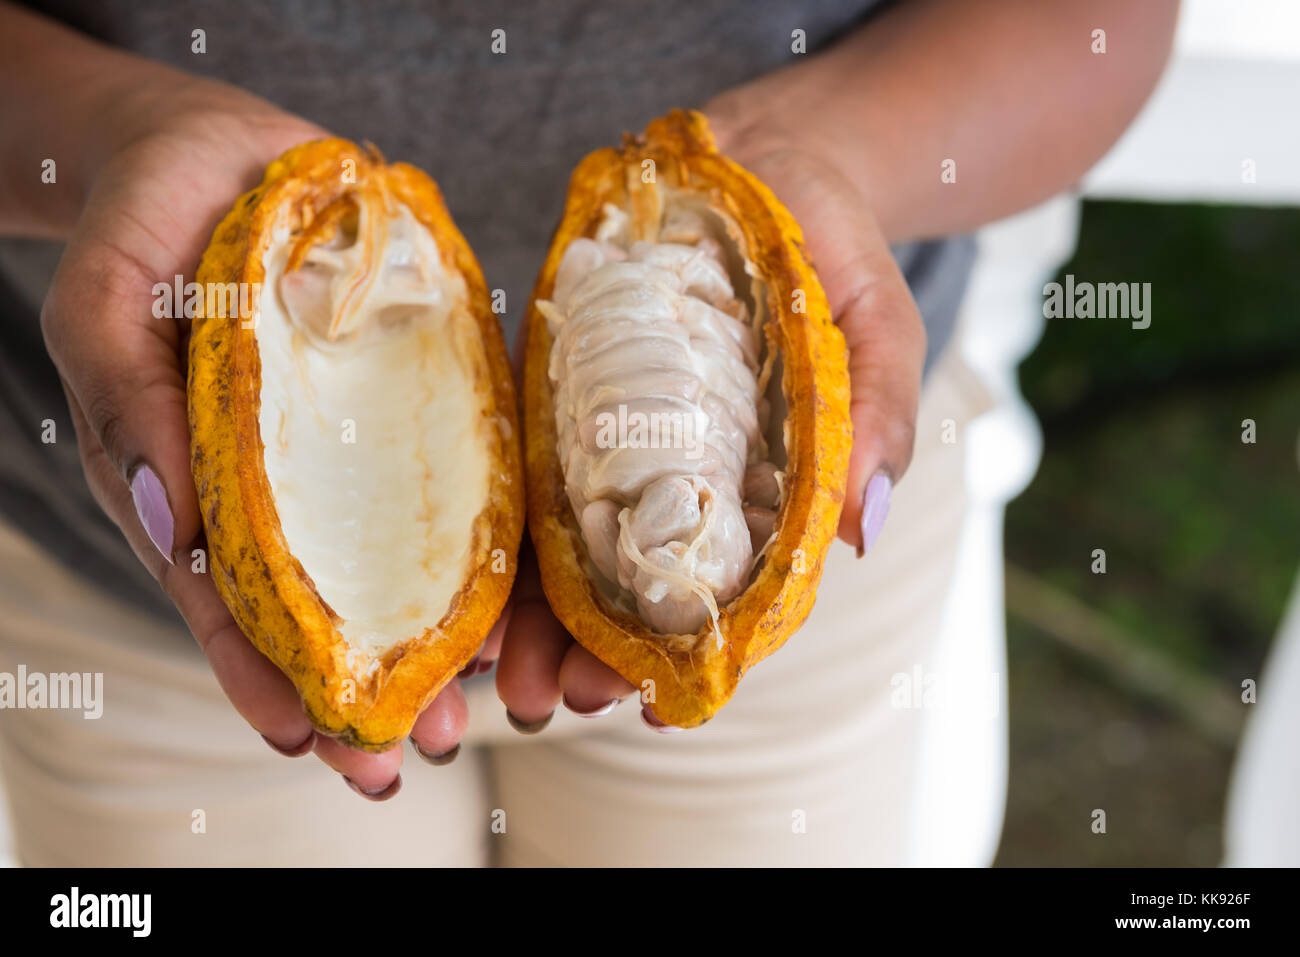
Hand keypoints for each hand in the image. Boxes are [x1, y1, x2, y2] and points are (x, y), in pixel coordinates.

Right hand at [39, 80, 467, 797]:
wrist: (221, 149)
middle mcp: (279, 480)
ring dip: (433, 631)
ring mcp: (349, 445)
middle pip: (320, 600)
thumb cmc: (149, 222)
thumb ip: (130, 405)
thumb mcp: (108, 299)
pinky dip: (476, 540)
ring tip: (479, 698)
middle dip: (362, 682)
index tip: (307, 739)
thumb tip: (177, 529)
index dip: (259, 671)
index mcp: (198, 477)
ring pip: (392, 555)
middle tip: (417, 750)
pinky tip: (512, 596)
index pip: (226, 594)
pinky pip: (449, 476)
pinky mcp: (410, 398)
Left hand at [494, 107, 926, 729]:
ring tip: (497, 672)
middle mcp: (678, 477)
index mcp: (758, 487)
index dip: (683, 655)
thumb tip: (865, 531)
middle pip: (627, 587)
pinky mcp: (559, 388)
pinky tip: (467, 580)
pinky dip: (494, 526)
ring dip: (529, 616)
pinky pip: (521, 463)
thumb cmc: (830, 246)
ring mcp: (612, 435)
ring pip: (564, 547)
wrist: (760, 158)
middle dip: (586, 652)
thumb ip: (876, 416)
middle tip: (551, 699)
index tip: (648, 705)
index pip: (719, 594)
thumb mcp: (877, 323)